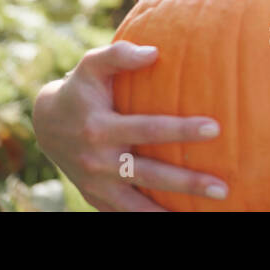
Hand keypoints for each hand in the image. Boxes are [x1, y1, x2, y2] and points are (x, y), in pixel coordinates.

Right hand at [31, 40, 229, 210]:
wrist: (47, 125)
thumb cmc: (82, 88)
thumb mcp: (92, 65)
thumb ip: (119, 54)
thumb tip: (154, 52)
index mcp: (100, 127)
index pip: (148, 129)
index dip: (181, 130)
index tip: (215, 128)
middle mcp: (98, 160)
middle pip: (149, 174)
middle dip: (187, 183)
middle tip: (222, 187)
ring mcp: (96, 184)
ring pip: (138, 206)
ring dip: (171, 211)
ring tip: (210, 210)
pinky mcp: (97, 199)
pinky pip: (126, 214)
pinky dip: (150, 218)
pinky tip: (179, 217)